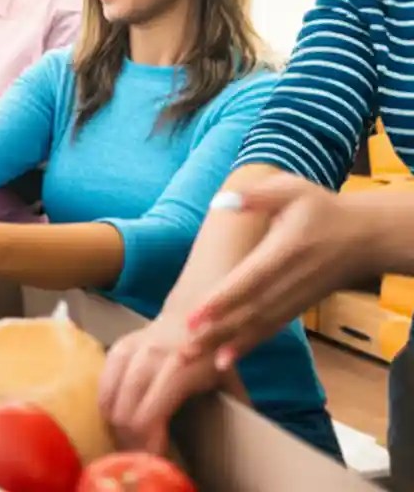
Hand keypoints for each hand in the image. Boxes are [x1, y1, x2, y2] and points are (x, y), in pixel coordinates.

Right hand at [99, 317, 247, 454]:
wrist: (194, 312)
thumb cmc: (214, 351)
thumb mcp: (229, 379)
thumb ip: (236, 407)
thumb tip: (248, 442)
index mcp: (178, 368)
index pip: (148, 418)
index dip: (148, 447)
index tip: (157, 463)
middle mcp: (148, 357)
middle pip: (125, 414)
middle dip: (131, 444)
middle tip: (142, 461)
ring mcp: (129, 351)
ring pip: (109, 402)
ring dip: (117, 429)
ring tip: (131, 444)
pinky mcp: (116, 349)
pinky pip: (103, 387)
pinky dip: (108, 409)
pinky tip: (119, 422)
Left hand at [182, 174, 377, 368]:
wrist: (367, 237)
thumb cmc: (323, 209)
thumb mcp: (293, 190)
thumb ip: (260, 195)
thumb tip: (226, 200)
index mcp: (285, 251)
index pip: (250, 280)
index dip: (222, 300)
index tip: (195, 315)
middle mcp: (290, 280)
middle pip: (249, 311)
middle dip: (215, 331)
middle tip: (183, 348)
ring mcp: (295, 298)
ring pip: (257, 325)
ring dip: (226, 343)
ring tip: (195, 359)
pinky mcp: (296, 308)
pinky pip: (268, 329)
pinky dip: (246, 345)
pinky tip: (223, 360)